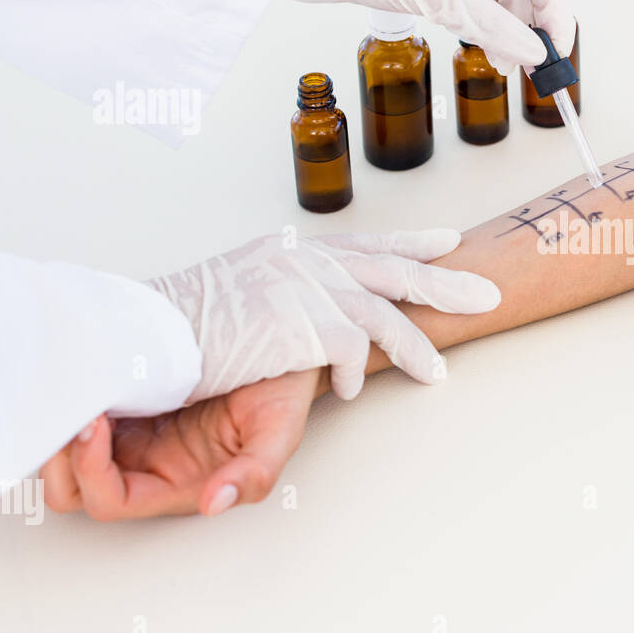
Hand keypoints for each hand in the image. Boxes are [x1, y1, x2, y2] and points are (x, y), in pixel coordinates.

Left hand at [41, 369, 321, 520]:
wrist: (288, 352)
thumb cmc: (283, 394)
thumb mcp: (280, 432)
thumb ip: (255, 473)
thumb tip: (216, 503)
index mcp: (179, 484)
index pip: (111, 501)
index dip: (91, 471)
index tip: (95, 423)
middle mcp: (149, 467)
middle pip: (74, 490)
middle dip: (60, 457)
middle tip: (73, 410)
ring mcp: (135, 436)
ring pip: (68, 457)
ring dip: (61, 429)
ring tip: (77, 389)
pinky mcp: (131, 404)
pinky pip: (84, 415)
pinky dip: (75, 401)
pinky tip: (88, 375)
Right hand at [147, 229, 499, 404]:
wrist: (145, 331)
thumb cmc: (185, 323)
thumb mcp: (243, 288)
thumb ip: (286, 290)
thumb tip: (311, 313)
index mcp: (293, 248)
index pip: (367, 241)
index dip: (414, 241)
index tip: (450, 242)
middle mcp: (304, 259)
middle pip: (394, 268)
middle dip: (446, 284)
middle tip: (487, 294)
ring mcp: (303, 286)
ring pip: (383, 313)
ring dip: (415, 348)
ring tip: (437, 375)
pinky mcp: (299, 322)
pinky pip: (351, 348)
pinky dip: (357, 373)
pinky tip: (354, 391)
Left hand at [278, 0, 575, 74]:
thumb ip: (492, 27)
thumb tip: (534, 53)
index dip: (555, 10)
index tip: (556, 51)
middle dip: (529, 25)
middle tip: (532, 70)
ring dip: (504, 30)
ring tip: (504, 67)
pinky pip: (467, 0)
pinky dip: (478, 26)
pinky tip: (480, 49)